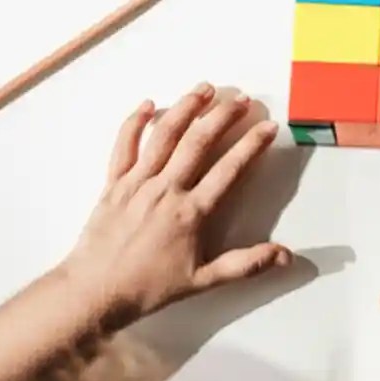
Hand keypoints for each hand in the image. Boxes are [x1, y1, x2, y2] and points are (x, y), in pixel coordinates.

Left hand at [63, 84, 289, 323]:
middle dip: (223, 116)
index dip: (252, 145)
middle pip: (198, 142)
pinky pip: (123, 146)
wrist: (94, 291)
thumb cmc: (148, 288)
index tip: (268, 126)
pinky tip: (147, 104)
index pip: (229, 170)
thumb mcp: (202, 281)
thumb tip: (285, 255)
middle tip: (242, 98)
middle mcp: (166, 190)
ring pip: (164, 136)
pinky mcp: (113, 183)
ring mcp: (137, 183)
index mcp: (191, 213)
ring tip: (205, 88)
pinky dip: (134, 123)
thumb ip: (245, 264)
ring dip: (186, 108)